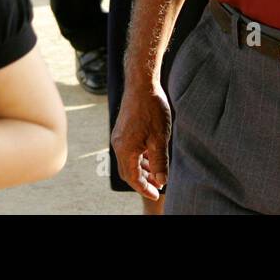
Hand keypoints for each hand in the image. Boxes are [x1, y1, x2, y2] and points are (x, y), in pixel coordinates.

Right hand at [110, 80, 171, 200]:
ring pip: (129, 161)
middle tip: (157, 187)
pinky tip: (150, 157)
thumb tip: (161, 181)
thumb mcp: (160, 138)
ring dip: (141, 170)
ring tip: (157, 174)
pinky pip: (129, 151)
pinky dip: (139, 158)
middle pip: (128, 172)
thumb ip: (160, 161)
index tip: (157, 194)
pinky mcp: (122, 130)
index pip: (133, 178)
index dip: (145, 188)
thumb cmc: (152, 109)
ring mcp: (119, 137)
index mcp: (126, 150)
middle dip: (142, 182)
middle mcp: (118, 145)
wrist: (141, 84)